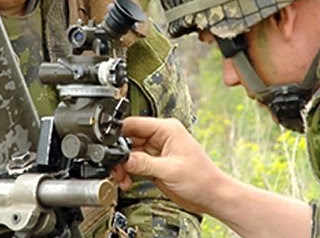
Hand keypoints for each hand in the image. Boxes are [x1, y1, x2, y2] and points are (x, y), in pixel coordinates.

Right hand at [112, 116, 228, 215]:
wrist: (211, 196)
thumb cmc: (201, 179)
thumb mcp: (170, 170)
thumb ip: (144, 163)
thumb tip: (123, 158)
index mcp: (167, 129)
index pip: (134, 124)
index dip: (119, 134)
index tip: (108, 147)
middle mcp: (161, 137)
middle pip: (129, 139)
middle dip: (120, 155)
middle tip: (116, 168)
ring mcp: (157, 151)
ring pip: (130, 153)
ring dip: (123, 166)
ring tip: (122, 178)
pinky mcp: (155, 164)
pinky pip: (135, 165)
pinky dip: (129, 173)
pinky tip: (128, 181)